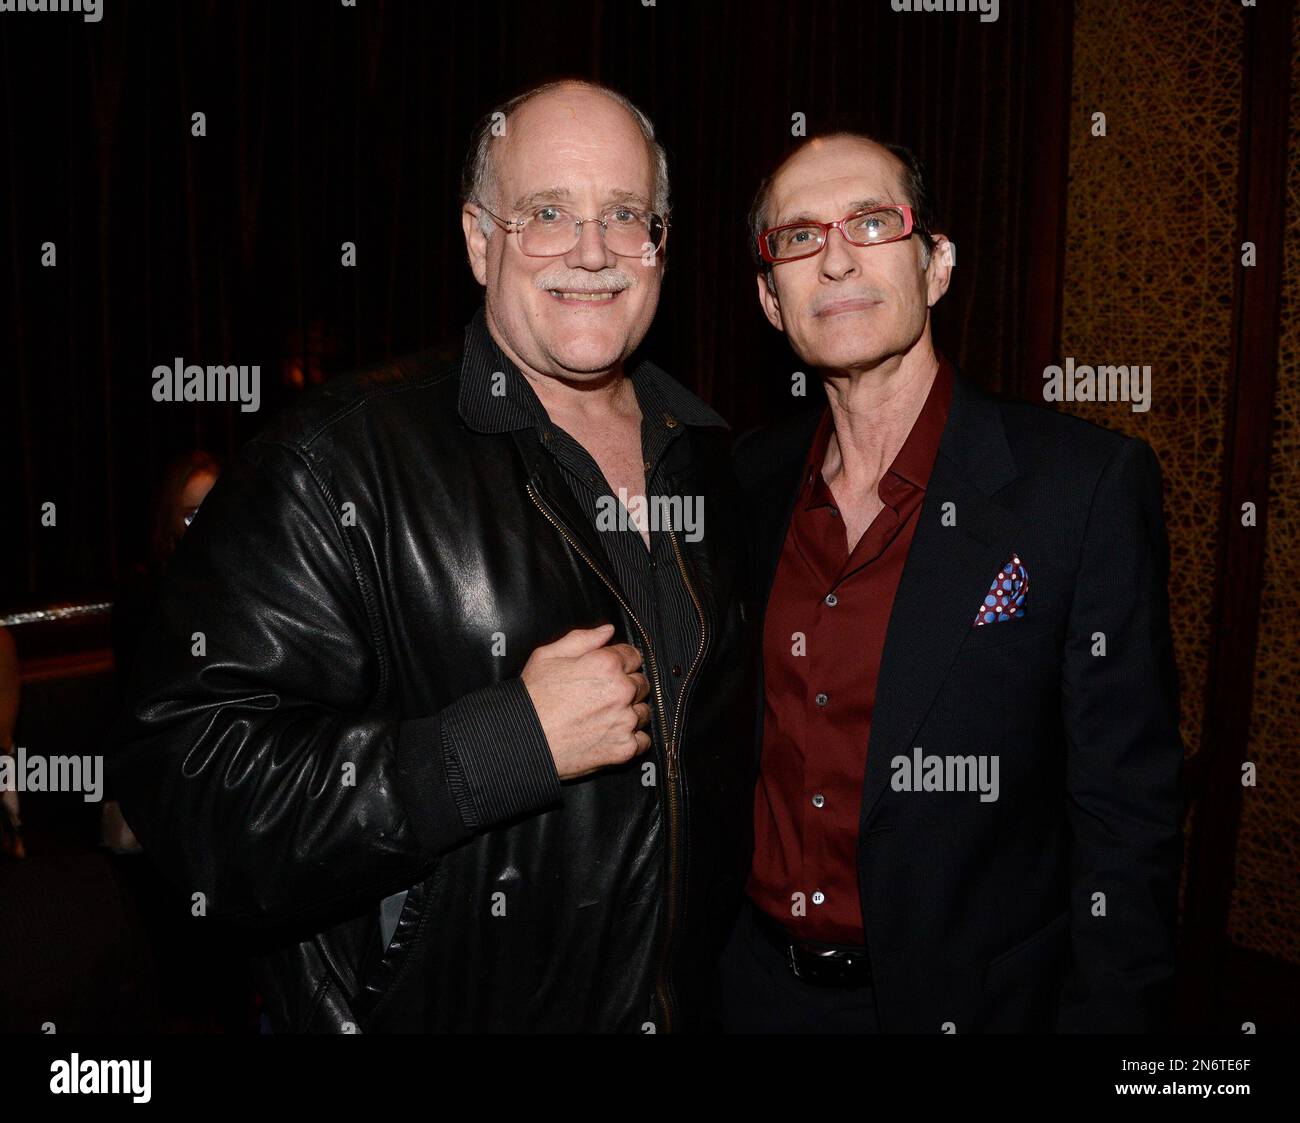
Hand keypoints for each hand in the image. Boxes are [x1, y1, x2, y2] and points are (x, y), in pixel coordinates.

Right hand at [520, 623, 652, 779]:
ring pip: (644, 712)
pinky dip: (631, 740)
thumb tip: (607, 630)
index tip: (610, 672)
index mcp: (607, 664)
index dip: (621, 662)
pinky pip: (642, 741)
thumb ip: (582, 639)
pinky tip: (611, 736)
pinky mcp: (624, 748)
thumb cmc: (533, 698)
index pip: (634, 656)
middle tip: (603, 697)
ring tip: (605, 718)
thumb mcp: (548, 655)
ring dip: (631, 713)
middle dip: (627, 687)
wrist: (524, 739)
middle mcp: (622, 691)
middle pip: (641, 683)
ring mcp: (625, 721)